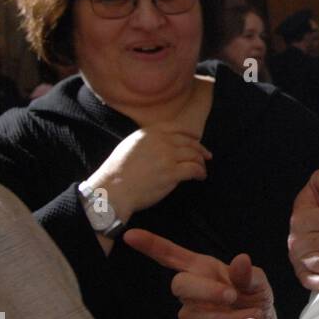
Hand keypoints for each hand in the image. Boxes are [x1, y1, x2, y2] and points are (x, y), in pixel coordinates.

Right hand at [86, 124, 211, 220]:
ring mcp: (167, 156)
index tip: (197, 140)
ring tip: (202, 169)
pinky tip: (200, 177)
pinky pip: (194, 169)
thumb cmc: (118, 172)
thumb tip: (165, 142)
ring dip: (201, 162)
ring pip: (194, 155)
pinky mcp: (171, 173)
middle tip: (206, 156)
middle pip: (189, 142)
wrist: (112, 189)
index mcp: (150, 133)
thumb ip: (148, 140)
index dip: (190, 135)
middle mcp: (160, 141)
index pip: (177, 129)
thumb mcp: (130, 145)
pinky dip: (200, 172)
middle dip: (200, 150)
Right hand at [123, 228, 273, 318]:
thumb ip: (248, 274)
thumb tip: (241, 260)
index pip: (170, 255)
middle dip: (208, 291)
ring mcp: (189, 317)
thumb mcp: (258, 282)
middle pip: (180, 285)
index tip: (129, 234)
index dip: (151, 245)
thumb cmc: (253, 297)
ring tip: (257, 316)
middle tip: (234, 296)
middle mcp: (190, 291)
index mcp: (202, 269)